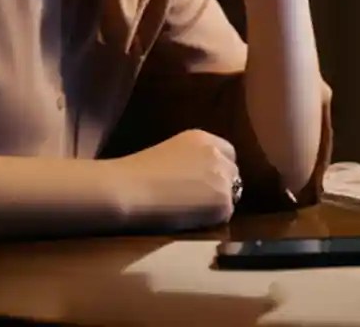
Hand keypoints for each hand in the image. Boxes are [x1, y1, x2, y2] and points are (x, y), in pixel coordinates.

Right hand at [104, 129, 239, 231]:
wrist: (126, 189)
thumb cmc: (133, 175)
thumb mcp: (168, 154)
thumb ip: (189, 160)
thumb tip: (197, 177)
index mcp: (202, 138)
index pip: (227, 153)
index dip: (217, 170)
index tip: (204, 183)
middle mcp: (217, 154)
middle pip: (232, 173)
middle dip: (220, 186)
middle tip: (198, 201)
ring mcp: (222, 177)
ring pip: (231, 193)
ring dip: (216, 203)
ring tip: (191, 212)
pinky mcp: (222, 201)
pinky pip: (224, 214)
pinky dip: (210, 220)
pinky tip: (188, 220)